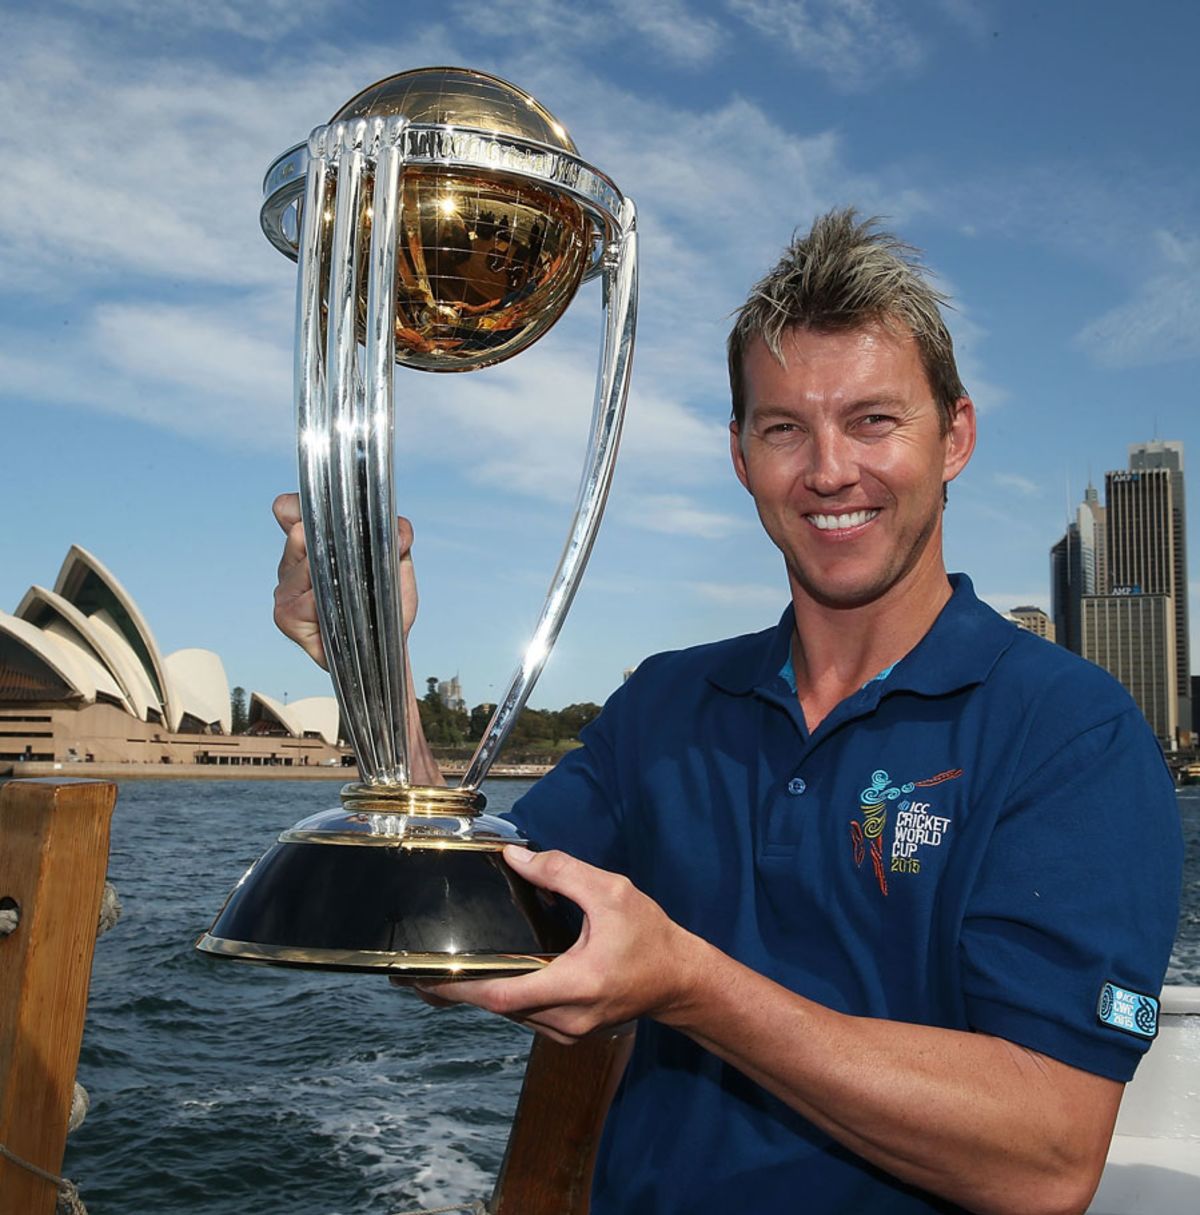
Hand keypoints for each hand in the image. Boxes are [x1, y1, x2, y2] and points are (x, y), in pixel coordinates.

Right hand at [272, 492, 418, 667]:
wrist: (384, 646)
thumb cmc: (386, 603)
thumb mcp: (398, 563)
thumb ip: (398, 536)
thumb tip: (399, 533)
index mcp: (311, 541)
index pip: (288, 509)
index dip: (301, 507)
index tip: (327, 516)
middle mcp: (292, 562)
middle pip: (299, 536)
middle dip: (333, 546)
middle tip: (356, 567)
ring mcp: (285, 589)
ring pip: (305, 568)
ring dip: (334, 579)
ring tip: (351, 595)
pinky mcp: (286, 616)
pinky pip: (307, 602)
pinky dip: (329, 606)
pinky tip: (340, 615)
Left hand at [415, 846, 707, 1044]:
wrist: (681, 981)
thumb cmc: (651, 937)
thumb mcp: (611, 892)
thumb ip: (561, 872)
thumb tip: (515, 856)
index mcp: (577, 984)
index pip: (505, 993)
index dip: (461, 987)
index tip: (424, 978)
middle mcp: (567, 1017)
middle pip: (498, 1007)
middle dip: (456, 991)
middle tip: (414, 975)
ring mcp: (567, 1031)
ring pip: (509, 1015)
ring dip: (478, 995)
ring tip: (439, 974)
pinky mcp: (568, 1032)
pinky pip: (524, 1016)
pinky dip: (502, 998)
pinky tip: (484, 978)